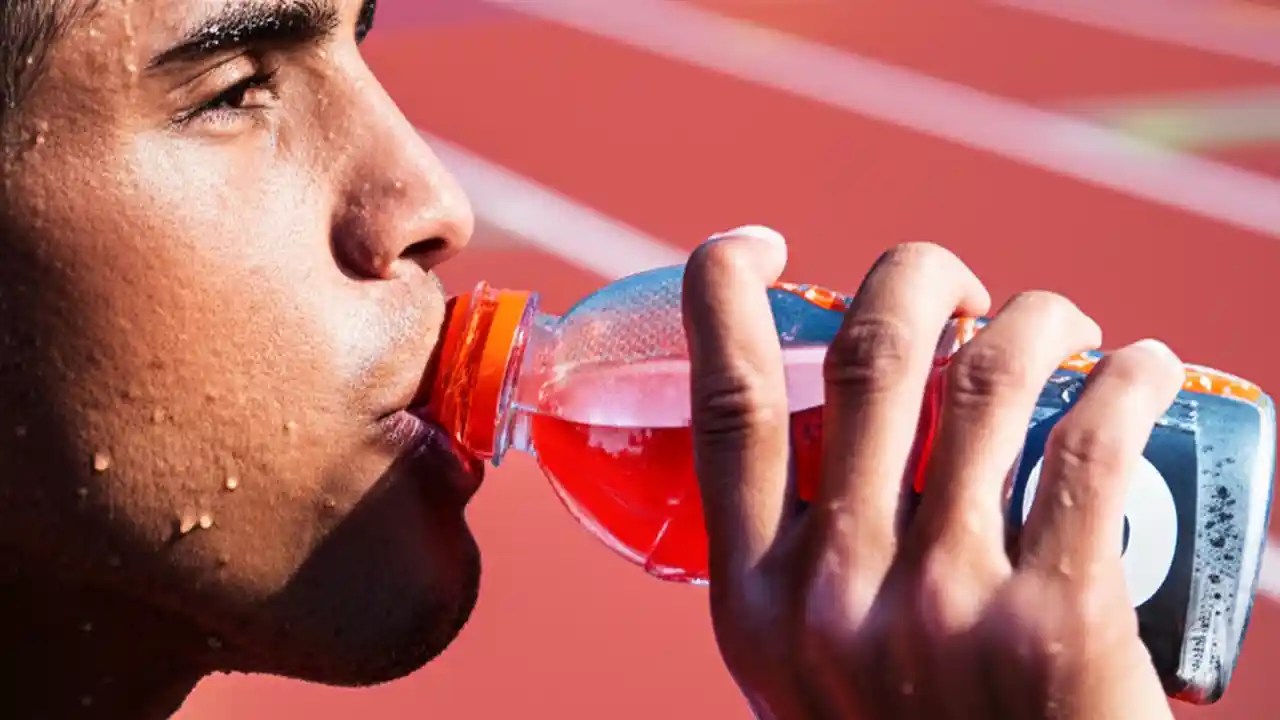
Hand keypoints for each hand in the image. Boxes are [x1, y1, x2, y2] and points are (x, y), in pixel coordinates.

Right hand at [681, 228, 1180, 719]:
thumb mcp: (810, 677)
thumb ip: (802, 575)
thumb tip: (826, 449)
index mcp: (755, 602)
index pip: (726, 408)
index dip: (723, 294)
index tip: (756, 243)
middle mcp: (835, 593)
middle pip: (870, 358)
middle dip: (917, 275)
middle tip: (957, 286)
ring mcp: (943, 608)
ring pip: (987, 380)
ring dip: (1033, 313)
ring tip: (1060, 323)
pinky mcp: (1059, 627)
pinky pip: (1091, 446)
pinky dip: (1123, 377)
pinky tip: (1137, 365)